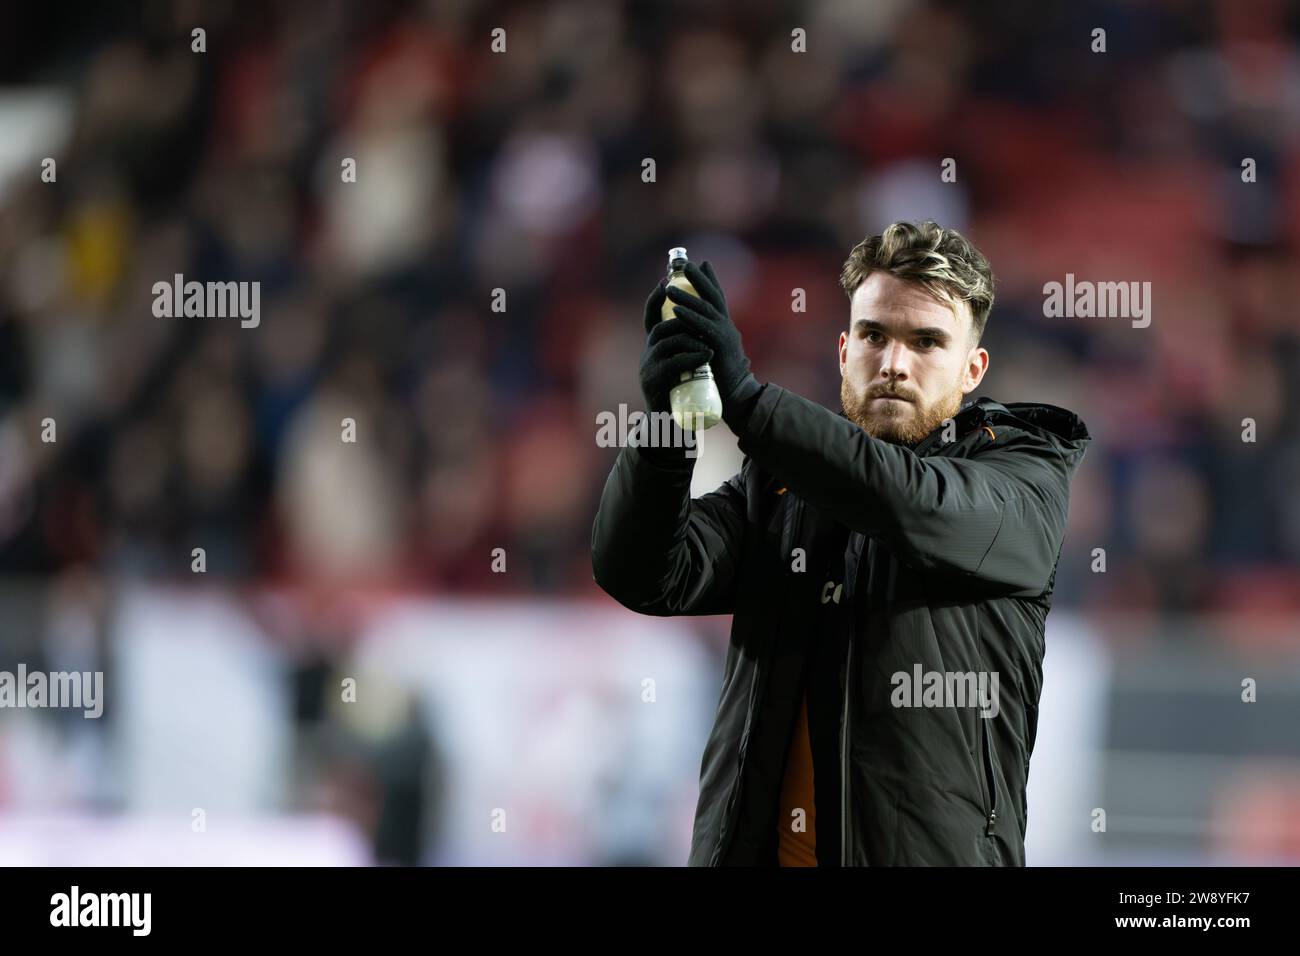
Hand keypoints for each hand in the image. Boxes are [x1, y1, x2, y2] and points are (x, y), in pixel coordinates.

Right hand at [640, 279, 712, 413]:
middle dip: (682, 318)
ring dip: (691, 338)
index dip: (655, 299)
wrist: (671, 422)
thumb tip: (702, 324)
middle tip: (702, 316)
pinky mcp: (654, 381)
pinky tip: (706, 355)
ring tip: (710, 343)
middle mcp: (647, 353)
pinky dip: (692, 357)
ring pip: (668, 343)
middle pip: (662, 327)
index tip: (664, 281)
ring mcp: (648, 367)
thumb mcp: (683, 364)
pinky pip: (673, 363)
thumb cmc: (681, 391)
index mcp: (654, 346)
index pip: (650, 317)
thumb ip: (687, 345)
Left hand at [662, 261, 761, 425]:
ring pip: (705, 309)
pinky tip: (675, 310)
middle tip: (687, 263)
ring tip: (670, 287)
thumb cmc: (724, 380)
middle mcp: (727, 327)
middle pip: (713, 296)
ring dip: (686, 296)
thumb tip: (695, 336)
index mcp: (725, 327)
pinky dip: (689, 317)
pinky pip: (702, 328)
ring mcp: (725, 335)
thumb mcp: (715, 354)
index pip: (718, 299)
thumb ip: (707, 342)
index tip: (703, 263)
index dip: (711, 280)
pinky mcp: (720, 346)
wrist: (738, 397)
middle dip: (700, 278)